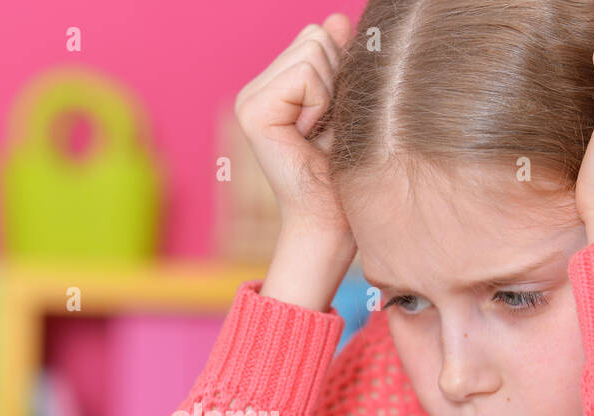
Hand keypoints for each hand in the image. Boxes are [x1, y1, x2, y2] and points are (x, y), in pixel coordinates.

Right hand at [234, 14, 356, 237]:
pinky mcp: (252, 112)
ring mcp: (248, 100)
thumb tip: (336, 18)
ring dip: (329, 94)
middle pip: (314, 38)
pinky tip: (307, 137)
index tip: (331, 118)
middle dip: (335, 80)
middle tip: (325, 127)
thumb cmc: (342, 170)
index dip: (339, 71)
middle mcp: (254, 90)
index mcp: (273, 86)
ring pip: (312, 51)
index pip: (315, 36)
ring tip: (317, 133)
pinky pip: (305, 75)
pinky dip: (320, 104)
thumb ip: (337, 60)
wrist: (330, 218)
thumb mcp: (345, 103)